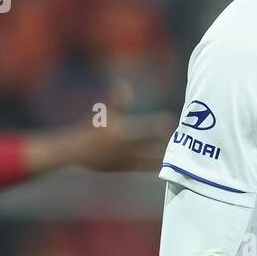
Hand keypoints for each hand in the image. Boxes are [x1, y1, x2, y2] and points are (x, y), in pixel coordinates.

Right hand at [26, 80, 173, 174]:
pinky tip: (161, 168)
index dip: (159, 125)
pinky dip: (152, 168)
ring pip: (149, 162)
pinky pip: (141, 169)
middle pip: (152, 149)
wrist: (75, 154)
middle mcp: (127, 152)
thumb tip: (123, 85)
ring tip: (176, 158)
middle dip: (166, 145)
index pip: (146, 131)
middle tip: (181, 142)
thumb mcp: (104, 116)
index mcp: (124, 138)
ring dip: (162, 159)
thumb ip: (117, 101)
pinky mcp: (122, 169)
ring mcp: (125, 163)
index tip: (171, 120)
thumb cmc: (89, 132)